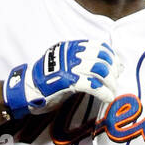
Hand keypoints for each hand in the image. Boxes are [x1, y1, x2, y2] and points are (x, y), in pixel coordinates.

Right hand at [4, 39, 121, 117]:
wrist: (27, 91)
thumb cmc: (47, 82)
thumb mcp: (65, 66)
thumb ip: (81, 64)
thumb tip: (104, 69)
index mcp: (71, 48)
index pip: (99, 46)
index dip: (112, 57)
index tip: (117, 69)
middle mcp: (71, 54)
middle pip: (102, 58)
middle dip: (113, 72)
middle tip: (115, 83)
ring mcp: (68, 67)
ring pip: (99, 70)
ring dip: (110, 82)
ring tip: (112, 92)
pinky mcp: (67, 81)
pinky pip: (91, 84)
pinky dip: (103, 92)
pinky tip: (107, 97)